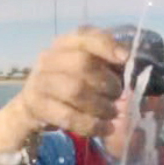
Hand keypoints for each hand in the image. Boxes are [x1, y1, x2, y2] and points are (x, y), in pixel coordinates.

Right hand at [15, 26, 129, 136]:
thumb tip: (131, 67)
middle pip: (82, 64)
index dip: (106, 45)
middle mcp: (48, 58)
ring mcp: (40, 82)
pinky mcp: (36, 106)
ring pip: (75, 90)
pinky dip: (92, 124)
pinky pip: (68, 116)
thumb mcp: (85, 69)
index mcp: (64, 44)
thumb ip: (106, 64)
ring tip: (113, 113)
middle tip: (119, 95)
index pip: (84, 36)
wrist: (32, 107)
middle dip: (107, 82)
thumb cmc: (67, 85)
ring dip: (101, 105)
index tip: (125, 58)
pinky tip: (106, 128)